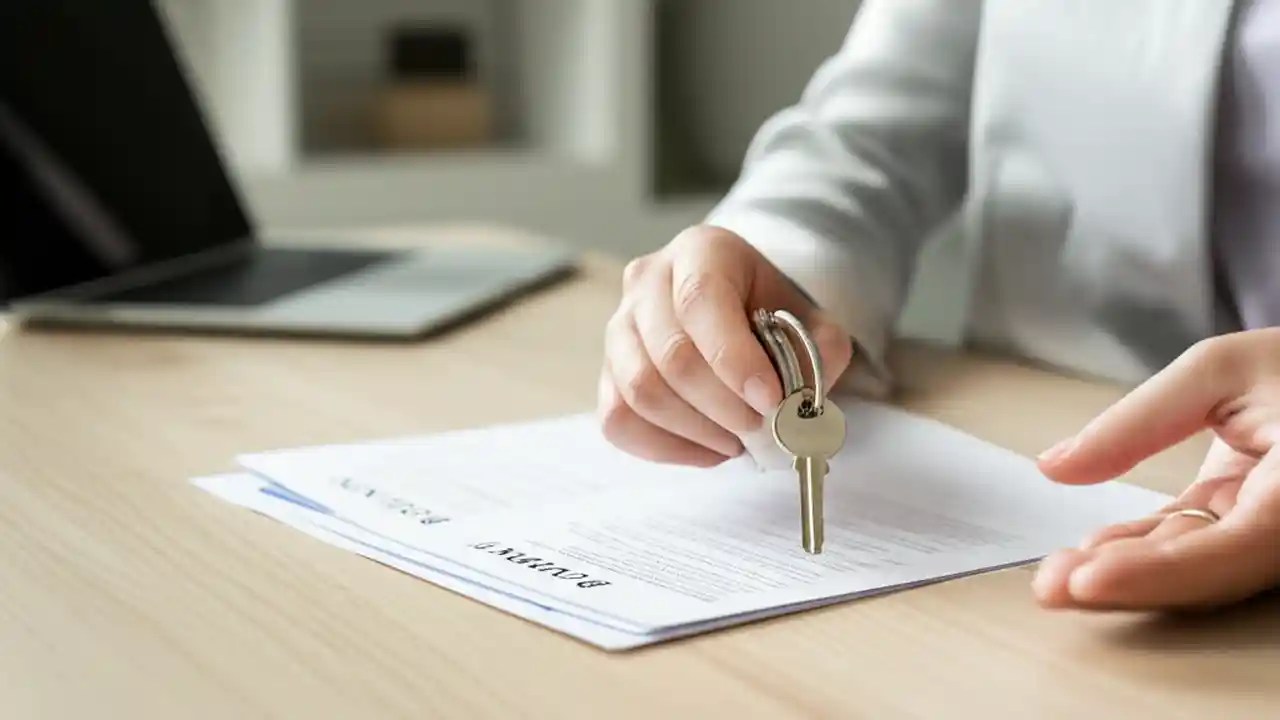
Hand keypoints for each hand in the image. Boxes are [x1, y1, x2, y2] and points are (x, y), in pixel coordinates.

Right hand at [598, 225, 853, 466]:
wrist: (735, 308)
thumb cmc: (767, 311)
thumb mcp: (808, 315)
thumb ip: (821, 349)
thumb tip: (806, 399)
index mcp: (700, 251)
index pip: (701, 302)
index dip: (734, 359)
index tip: (770, 401)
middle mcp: (647, 281)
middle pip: (670, 355)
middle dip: (722, 405)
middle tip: (761, 428)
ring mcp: (619, 327)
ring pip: (639, 392)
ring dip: (695, 430)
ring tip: (737, 441)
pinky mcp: (606, 373)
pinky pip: (618, 421)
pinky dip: (665, 448)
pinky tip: (707, 450)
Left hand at [1034, 329, 1279, 609]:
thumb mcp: (1220, 369)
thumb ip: (1137, 421)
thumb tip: (1055, 466)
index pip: (1231, 547)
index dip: (1158, 571)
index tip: (1089, 578)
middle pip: (1209, 575)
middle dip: (1126, 585)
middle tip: (1050, 589)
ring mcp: (1273, 532)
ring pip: (1198, 570)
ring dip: (1125, 577)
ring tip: (1053, 579)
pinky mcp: (1250, 525)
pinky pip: (1195, 548)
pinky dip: (1141, 553)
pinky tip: (1087, 556)